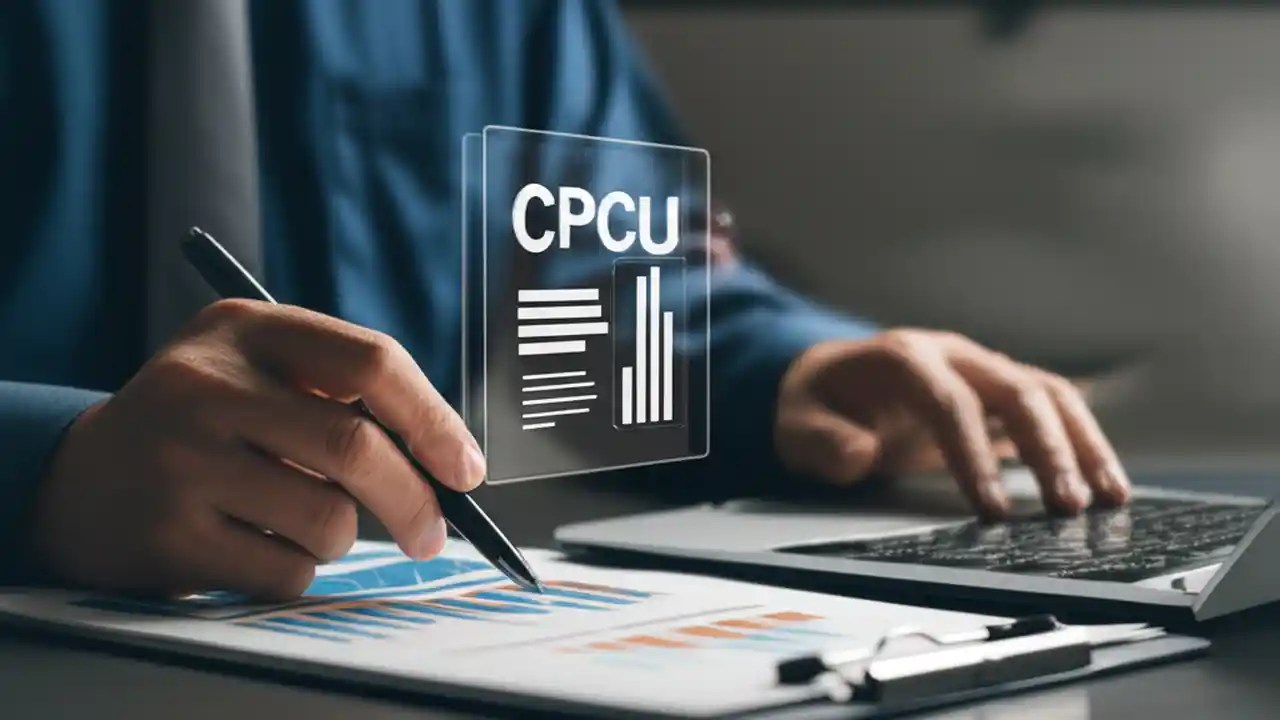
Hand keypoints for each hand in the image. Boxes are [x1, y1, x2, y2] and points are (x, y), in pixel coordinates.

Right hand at [32, 300, 484, 598]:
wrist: (85, 477)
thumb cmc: (209, 424)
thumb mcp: (259, 370)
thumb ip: (345, 394)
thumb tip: (453, 465)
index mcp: (247, 328)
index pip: (370, 361)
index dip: (434, 419)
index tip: (467, 470)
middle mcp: (207, 384)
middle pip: (355, 446)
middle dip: (413, 500)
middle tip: (433, 534)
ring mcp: (181, 459)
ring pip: (327, 518)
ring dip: (339, 536)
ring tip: (298, 519)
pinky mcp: (168, 533)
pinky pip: (287, 570)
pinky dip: (296, 569)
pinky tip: (254, 544)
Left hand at [775, 329, 1130, 516]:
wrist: (829, 379)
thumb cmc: (815, 405)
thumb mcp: (796, 424)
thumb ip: (821, 440)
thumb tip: (860, 452)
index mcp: (903, 358)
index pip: (949, 401)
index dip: (973, 453)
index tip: (992, 508)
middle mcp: (953, 356)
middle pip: (1016, 389)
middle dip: (1048, 449)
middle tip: (1069, 507)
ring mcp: (982, 369)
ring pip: (1048, 393)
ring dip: (1083, 444)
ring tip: (1110, 498)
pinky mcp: (999, 393)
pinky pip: (1053, 409)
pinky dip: (1083, 443)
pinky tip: (1106, 483)